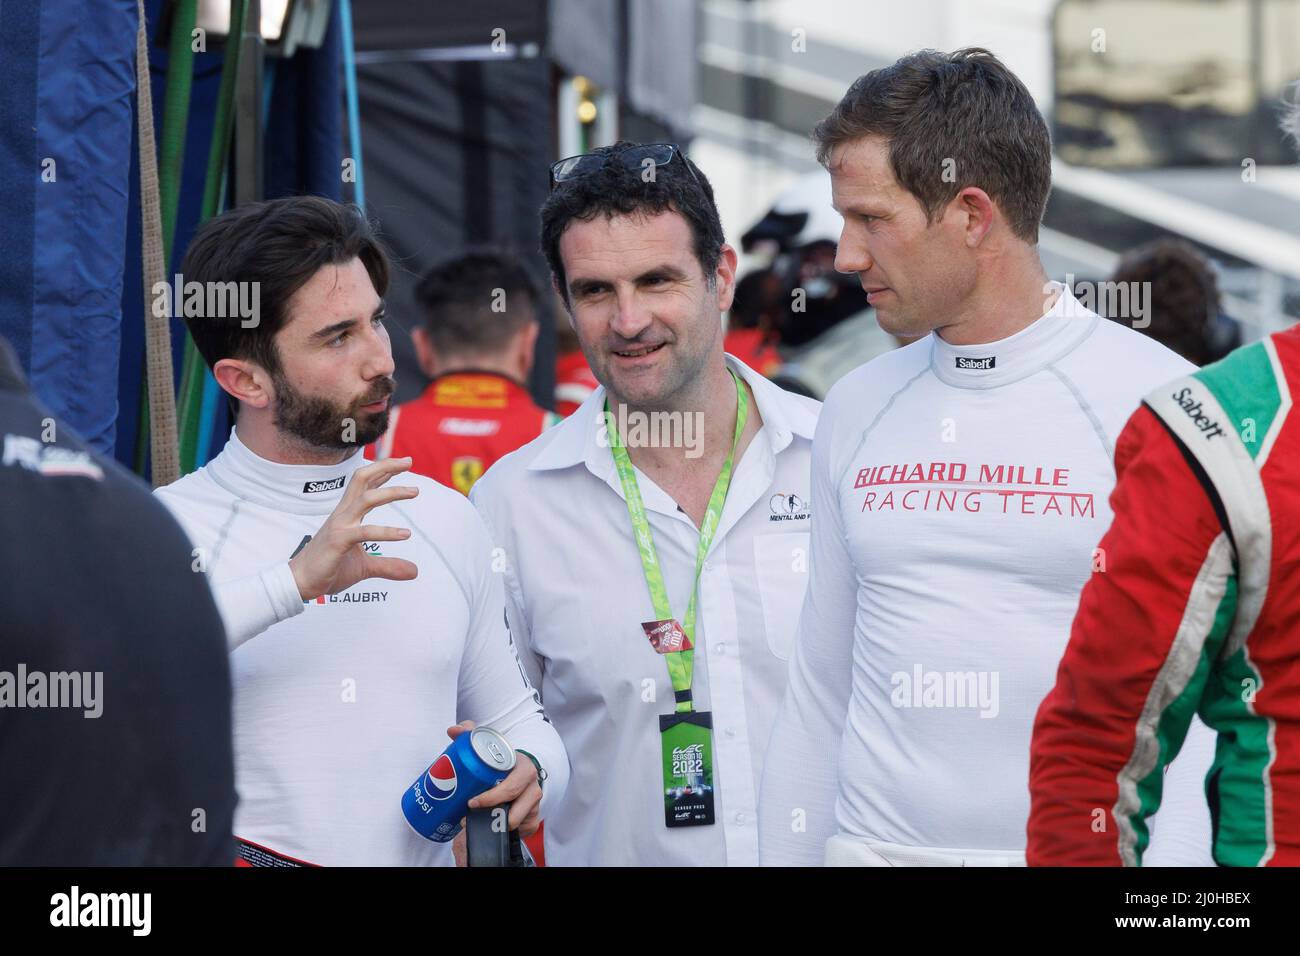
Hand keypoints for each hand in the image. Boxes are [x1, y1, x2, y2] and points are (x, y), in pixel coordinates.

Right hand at [289, 457, 419, 600]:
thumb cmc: (328, 570)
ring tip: (415, 491)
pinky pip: (365, 531)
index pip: (365, 484)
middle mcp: (343, 514)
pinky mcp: (338, 541)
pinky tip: (405, 534)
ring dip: (392, 492)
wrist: (301, 584)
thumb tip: (415, 571)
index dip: (383, 471)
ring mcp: (340, 526)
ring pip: (366, 498)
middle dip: (385, 466)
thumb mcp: (365, 567)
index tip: (404, 463)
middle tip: (409, 460)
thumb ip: (389, 565)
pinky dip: (386, 532)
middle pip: (362, 478)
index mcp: (347, 514)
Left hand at [447, 720, 542, 834]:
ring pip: (517, 823)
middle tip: (468, 817)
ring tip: (476, 824)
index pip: (511, 787)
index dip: (491, 797)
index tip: (471, 802)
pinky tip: (491, 829)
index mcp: (525, 769)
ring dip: (496, 826)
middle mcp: (533, 787)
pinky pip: (520, 831)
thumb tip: (453, 730)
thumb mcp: (490, 746)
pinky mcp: (533, 820)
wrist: (522, 771)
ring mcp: (535, 805)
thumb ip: (471, 733)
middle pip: (516, 810)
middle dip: (491, 816)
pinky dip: (504, 833)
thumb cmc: (503, 762)